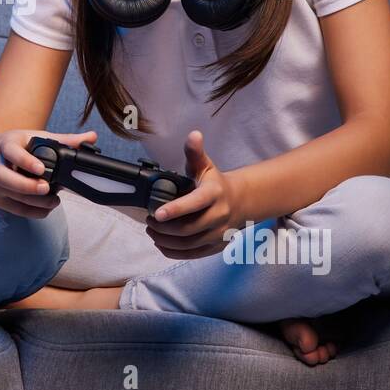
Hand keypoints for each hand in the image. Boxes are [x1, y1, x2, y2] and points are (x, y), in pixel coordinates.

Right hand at [0, 129, 98, 218]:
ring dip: (32, 201)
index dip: (25, 161)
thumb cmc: (14, 145)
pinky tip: (46, 208)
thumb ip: (63, 139)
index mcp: (5, 144)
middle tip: (46, 188)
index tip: (41, 168)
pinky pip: (13, 209)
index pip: (11, 152)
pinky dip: (30, 211)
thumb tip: (92, 137)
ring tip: (53, 200)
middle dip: (25, 185)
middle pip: (4, 178)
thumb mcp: (34, 137)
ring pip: (9, 195)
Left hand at [145, 130, 247, 260]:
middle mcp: (220, 215)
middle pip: (189, 228)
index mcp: (215, 194)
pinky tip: (161, 243)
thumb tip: (193, 135)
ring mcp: (219, 234)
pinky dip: (174, 252)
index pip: (195, 203)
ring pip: (189, 244)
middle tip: (149, 221)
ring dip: (166, 240)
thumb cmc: (215, 183)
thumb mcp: (205, 166)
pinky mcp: (216, 246)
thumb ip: (195, 153)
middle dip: (164, 227)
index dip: (175, 209)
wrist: (240, 202)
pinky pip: (193, 255)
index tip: (156, 213)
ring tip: (151, 231)